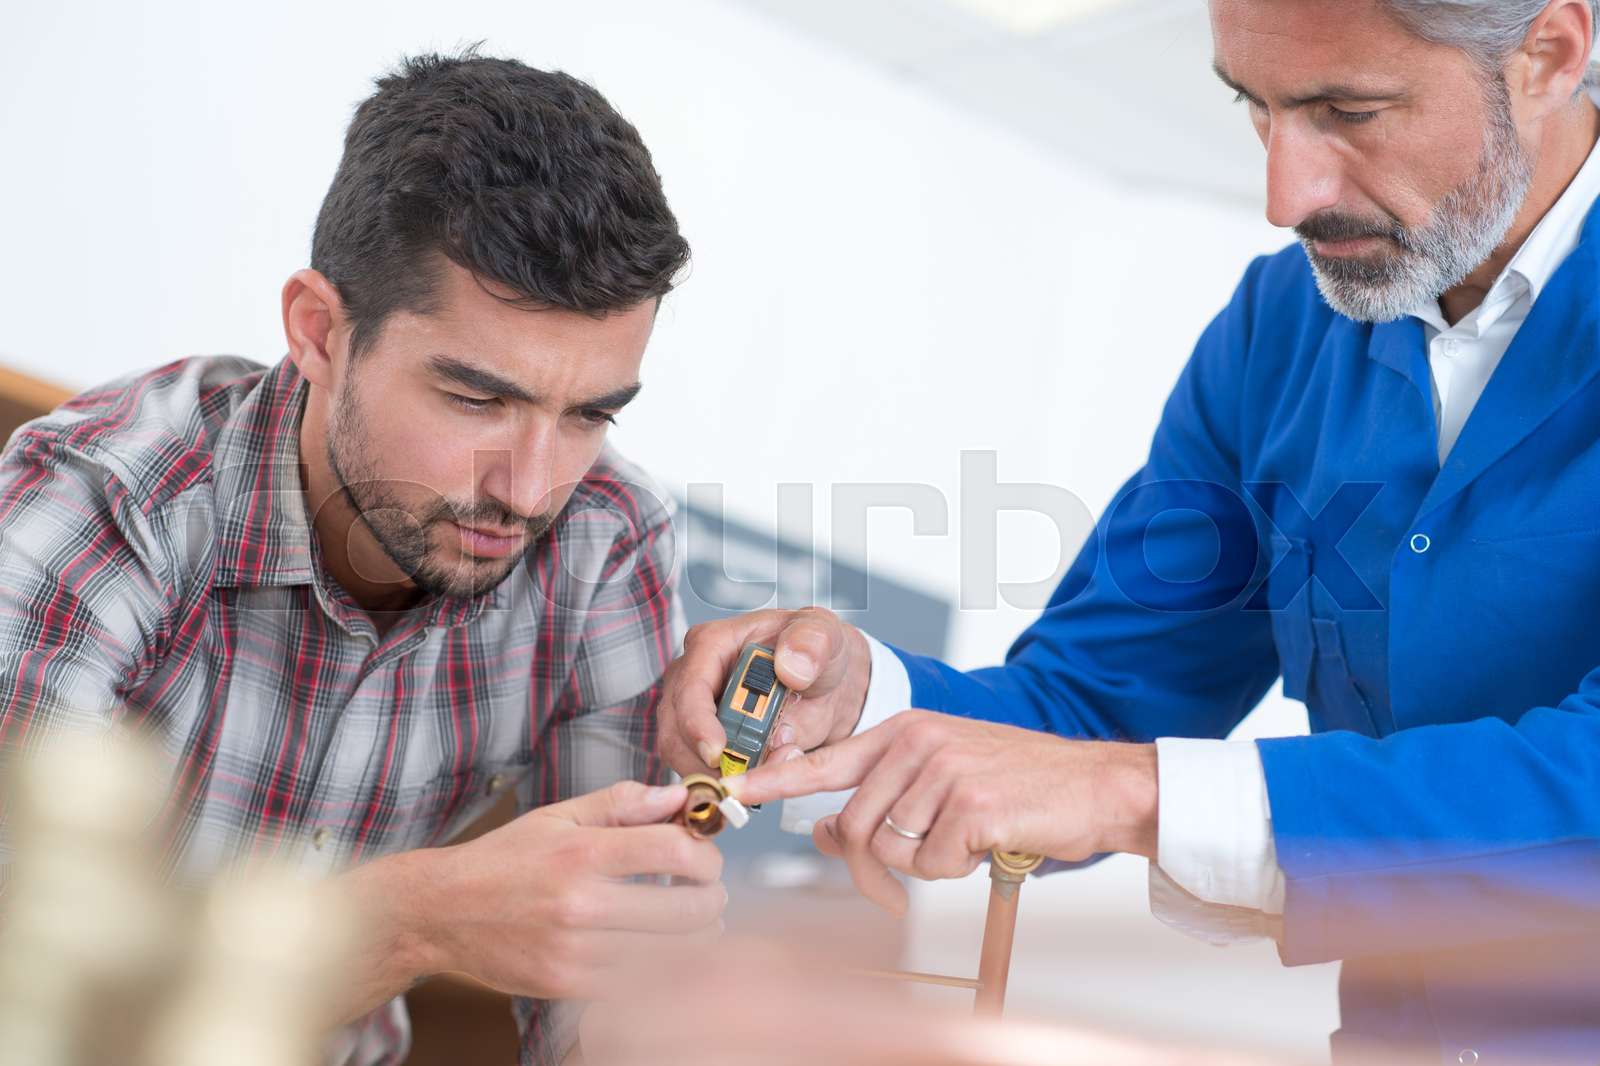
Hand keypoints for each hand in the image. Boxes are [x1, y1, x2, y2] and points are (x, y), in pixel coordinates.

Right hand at [417, 780, 723, 999]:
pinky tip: (659, 949)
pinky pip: (639, 985)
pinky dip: (661, 968)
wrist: (440, 913)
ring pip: (670, 954)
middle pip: (684, 908)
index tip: (705, 857)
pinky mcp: (567, 987)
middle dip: (711, 898)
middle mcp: (580, 903)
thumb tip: (677, 796)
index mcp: (581, 853)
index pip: (673, 850)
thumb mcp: (557, 817)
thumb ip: (621, 803)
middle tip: (707, 891)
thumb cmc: (502, 861)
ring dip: (696, 937)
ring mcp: (574, 952)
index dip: (705, 854)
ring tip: (694, 921)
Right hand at [656, 607, 871, 775]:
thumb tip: (790, 668)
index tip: (717, 752)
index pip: (691, 687)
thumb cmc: (816, 651)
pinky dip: (731, 782)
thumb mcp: (824, 635)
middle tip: (754, 775)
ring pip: (684, 756)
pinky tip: (763, 777)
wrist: (828, 683)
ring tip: (772, 769)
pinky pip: (704, 772)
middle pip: (676, 729)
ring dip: (723, 775)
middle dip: (709, 760)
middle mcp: (694, 678)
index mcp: (713, 644)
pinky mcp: (707, 743)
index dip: (698, 723)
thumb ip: (812, 643)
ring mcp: (696, 713)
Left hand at [726, 711, 1157, 914]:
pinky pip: (933, 864)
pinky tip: (986, 843)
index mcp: (902, 730)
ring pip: (894, 850)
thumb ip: (882, 799)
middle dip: (868, 873)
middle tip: (892, 897)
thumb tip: (825, 833)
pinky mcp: (971, 805)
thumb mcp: (940, 778)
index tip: (733, 790)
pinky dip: (957, 870)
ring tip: (964, 844)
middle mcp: (916, 742)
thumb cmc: (1017, 785)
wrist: (1093, 785)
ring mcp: (943, 770)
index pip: (822, 760)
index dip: (772, 780)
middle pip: (854, 827)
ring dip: (925, 867)